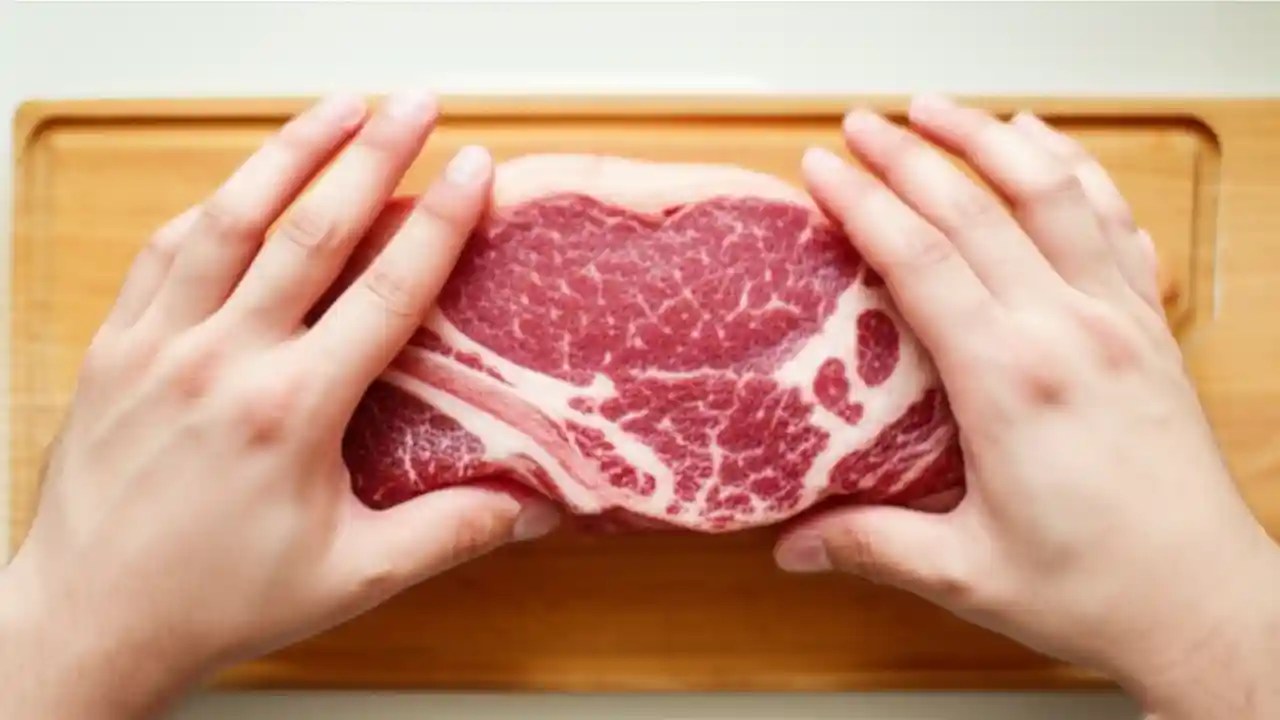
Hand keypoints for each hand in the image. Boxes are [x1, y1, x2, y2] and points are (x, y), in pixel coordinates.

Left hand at [0, 92, 558, 718]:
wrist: (90, 620)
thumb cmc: (219, 600)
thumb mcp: (353, 576)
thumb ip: (451, 534)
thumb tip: (536, 507)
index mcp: (291, 411)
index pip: (385, 291)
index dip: (439, 222)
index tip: (472, 168)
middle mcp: (223, 361)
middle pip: (311, 231)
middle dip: (372, 155)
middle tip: (416, 104)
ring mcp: (159, 346)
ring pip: (228, 221)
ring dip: (288, 153)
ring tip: (338, 106)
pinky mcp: (114, 349)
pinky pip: (164, 252)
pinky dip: (211, 207)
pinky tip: (243, 185)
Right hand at [776, 96, 1279, 717]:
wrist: (1206, 603)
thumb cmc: (1094, 590)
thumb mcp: (964, 573)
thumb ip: (870, 544)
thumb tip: (790, 544)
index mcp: (1010, 383)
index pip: (921, 260)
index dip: (865, 204)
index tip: (822, 167)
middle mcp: (1067, 332)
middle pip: (976, 210)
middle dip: (910, 154)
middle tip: (860, 123)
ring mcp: (1117, 321)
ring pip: (1053, 195)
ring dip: (992, 140)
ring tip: (942, 107)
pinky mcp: (1148, 329)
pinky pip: (1114, 224)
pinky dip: (1078, 171)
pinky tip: (1048, 148)